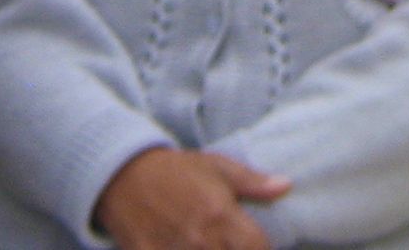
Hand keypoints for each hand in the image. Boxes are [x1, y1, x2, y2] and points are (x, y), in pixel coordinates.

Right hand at [96, 148, 288, 249]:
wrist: (122, 173)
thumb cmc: (175, 170)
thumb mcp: (217, 167)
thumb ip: (253, 182)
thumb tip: (286, 185)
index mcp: (221, 215)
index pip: (258, 249)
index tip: (256, 246)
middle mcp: (201, 238)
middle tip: (225, 242)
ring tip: (206, 243)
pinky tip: (180, 247)